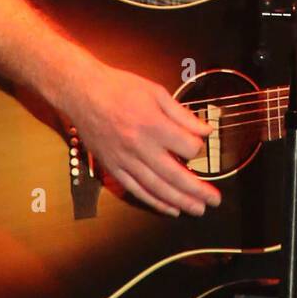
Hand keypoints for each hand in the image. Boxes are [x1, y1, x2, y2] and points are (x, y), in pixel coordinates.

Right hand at [61, 62, 220, 216]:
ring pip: (157, 188)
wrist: (82, 92)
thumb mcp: (156, 92)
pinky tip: (171, 209)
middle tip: (214, 200)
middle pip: (175, 175)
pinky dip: (155, 202)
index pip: (188, 147)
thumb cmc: (119, 88)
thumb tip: (205, 131)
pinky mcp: (113, 168)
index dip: (199, 148)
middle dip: (198, 190)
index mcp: (153, 125)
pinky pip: (136, 190)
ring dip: (180, 202)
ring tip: (198, 210)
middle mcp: (139, 147)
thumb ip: (182, 115)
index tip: (199, 144)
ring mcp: (124, 160)